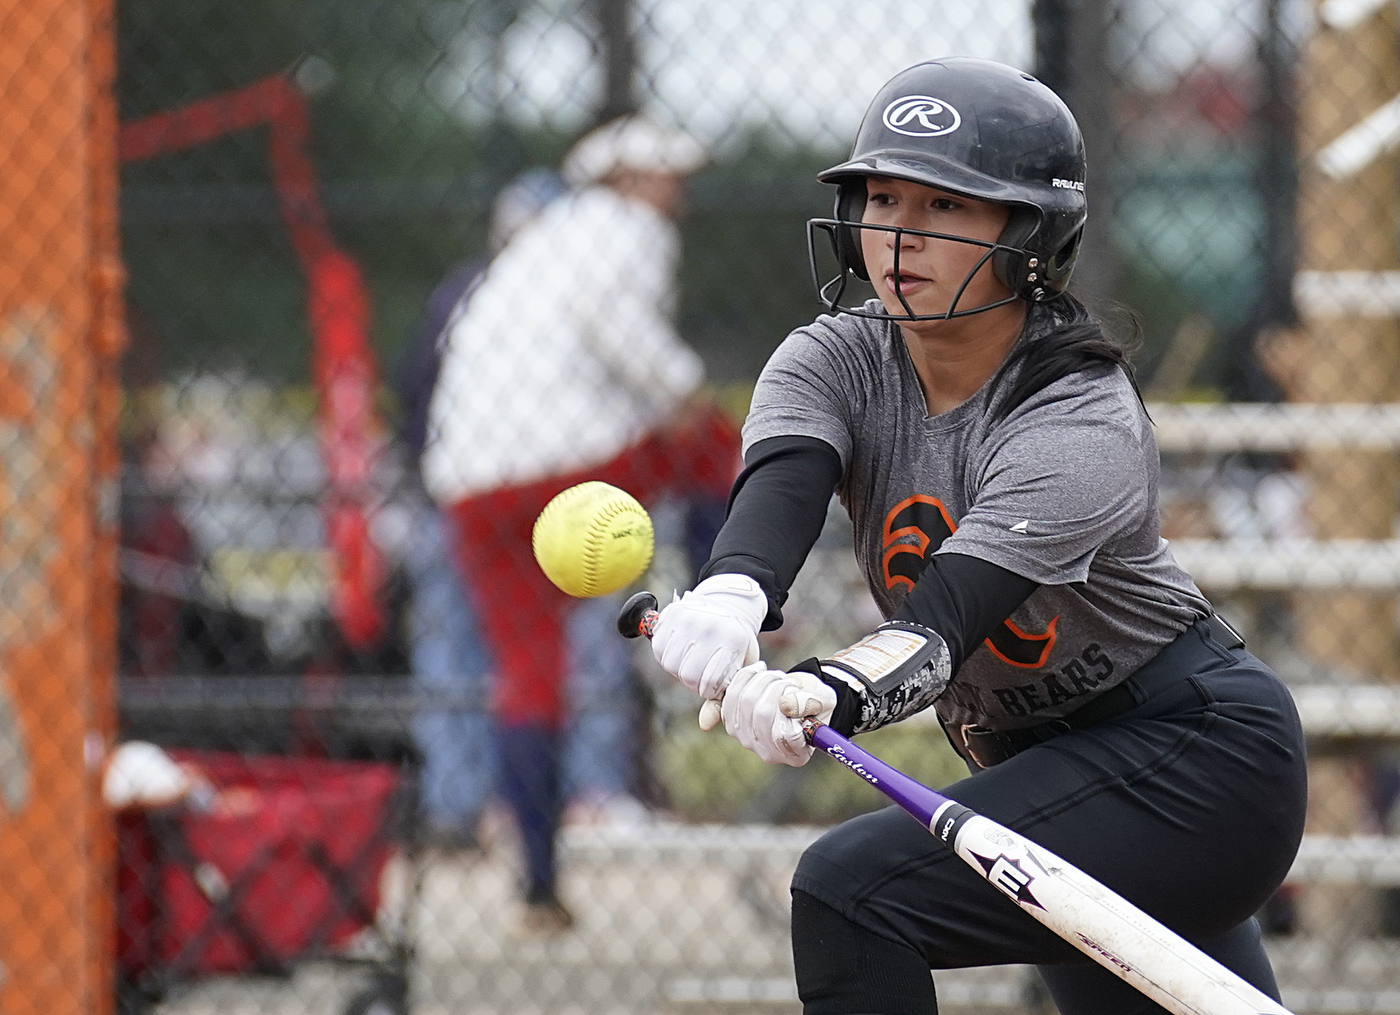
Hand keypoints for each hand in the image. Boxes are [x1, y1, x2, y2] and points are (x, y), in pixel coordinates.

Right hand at [652, 574, 766, 706]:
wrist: (728, 605)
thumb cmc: (735, 644)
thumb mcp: (739, 668)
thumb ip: (722, 698)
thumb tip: (705, 725)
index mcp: (733, 640)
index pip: (709, 684)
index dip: (710, 690)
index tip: (716, 681)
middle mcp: (710, 626)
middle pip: (688, 675)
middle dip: (694, 680)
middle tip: (703, 670)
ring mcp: (689, 618)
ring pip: (671, 664)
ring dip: (680, 667)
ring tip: (693, 658)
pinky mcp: (671, 614)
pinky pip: (659, 649)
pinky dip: (667, 654)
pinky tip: (681, 648)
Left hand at [721, 663, 835, 766]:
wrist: (797, 693)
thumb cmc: (815, 700)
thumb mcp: (823, 701)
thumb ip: (809, 705)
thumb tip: (785, 705)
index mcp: (796, 755)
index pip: (785, 734)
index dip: (791, 707)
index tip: (797, 692)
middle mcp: (768, 753)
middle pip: (762, 714)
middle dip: (777, 687)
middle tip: (788, 681)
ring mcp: (747, 739)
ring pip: (745, 700)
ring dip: (763, 680)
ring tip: (777, 677)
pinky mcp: (731, 721)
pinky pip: (732, 694)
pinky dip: (747, 676)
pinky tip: (760, 671)